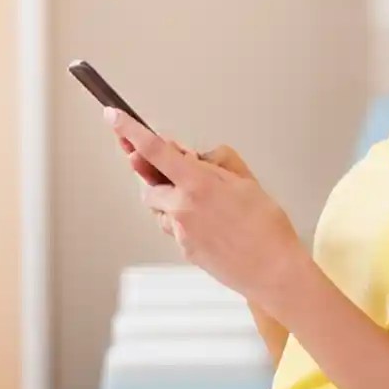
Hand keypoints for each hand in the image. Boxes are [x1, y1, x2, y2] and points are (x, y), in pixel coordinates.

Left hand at [106, 107, 303, 299]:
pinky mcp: (184, 249)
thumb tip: (191, 156)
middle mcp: (182, 207)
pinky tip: (211, 225)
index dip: (130, 131)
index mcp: (198, 183)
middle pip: (149, 184)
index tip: (113, 117)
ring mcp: (180, 231)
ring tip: (207, 205)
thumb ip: (213, 161)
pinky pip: (173, 227)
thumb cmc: (267, 226)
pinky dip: (183, 220)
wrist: (275, 271)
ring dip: (170, 200)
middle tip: (183, 174)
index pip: (154, 150)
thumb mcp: (246, 179)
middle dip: (159, 177)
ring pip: (159, 208)